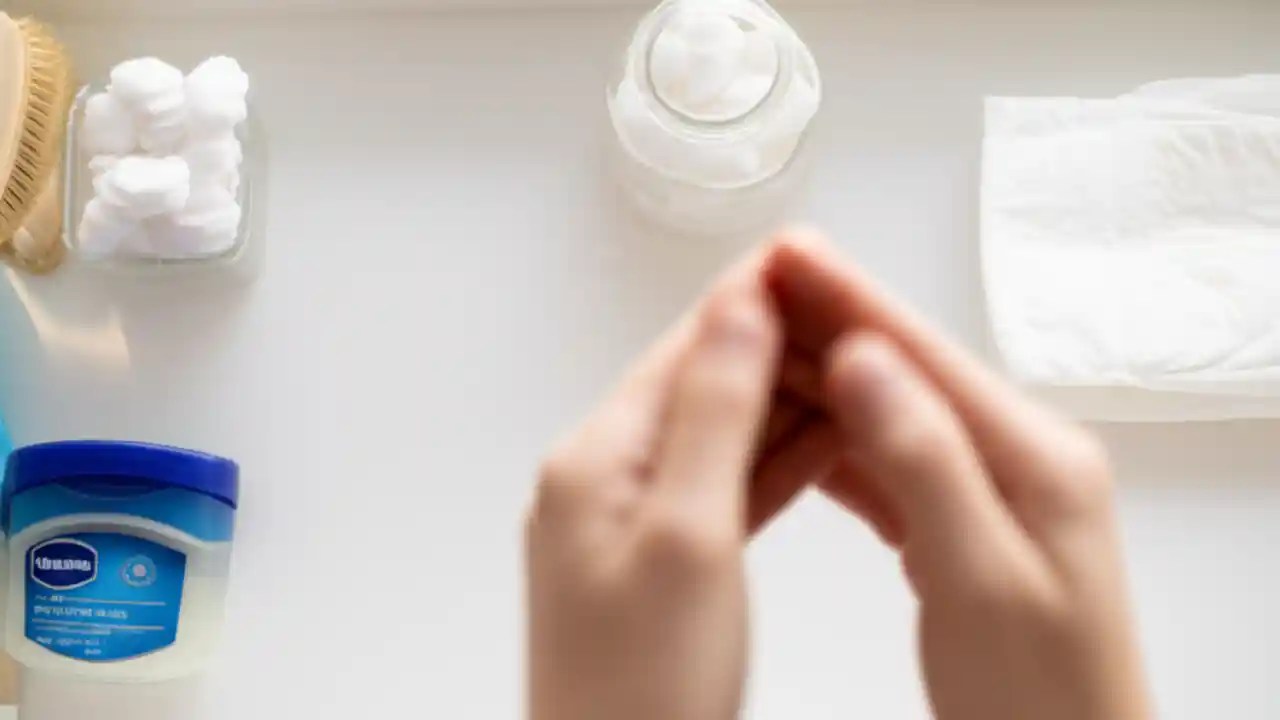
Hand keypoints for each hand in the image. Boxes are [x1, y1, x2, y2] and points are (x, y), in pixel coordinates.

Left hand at [525, 259, 835, 719]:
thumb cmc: (642, 688)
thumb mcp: (689, 535)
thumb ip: (714, 413)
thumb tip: (739, 306)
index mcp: (596, 457)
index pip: (686, 345)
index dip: (754, 297)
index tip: (819, 259)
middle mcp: (603, 475)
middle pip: (704, 383)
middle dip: (781, 348)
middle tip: (864, 322)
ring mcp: (630, 519)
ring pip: (720, 435)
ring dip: (786, 403)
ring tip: (865, 374)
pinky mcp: (659, 560)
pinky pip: (724, 488)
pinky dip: (776, 465)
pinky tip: (826, 449)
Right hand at [765, 232, 1152, 719]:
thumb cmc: (1041, 697)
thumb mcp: (982, 580)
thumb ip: (926, 463)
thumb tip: (864, 359)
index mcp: (1035, 457)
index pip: (922, 355)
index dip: (847, 298)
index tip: (784, 251)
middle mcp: (1017, 457)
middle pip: (902, 371)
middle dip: (824, 323)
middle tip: (749, 284)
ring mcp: (990, 489)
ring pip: (888, 414)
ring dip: (821, 376)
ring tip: (753, 341)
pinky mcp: (963, 524)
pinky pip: (889, 464)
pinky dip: (836, 440)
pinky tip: (796, 426)